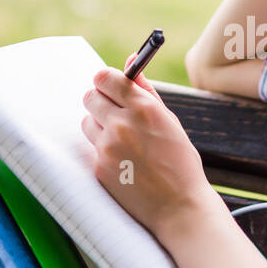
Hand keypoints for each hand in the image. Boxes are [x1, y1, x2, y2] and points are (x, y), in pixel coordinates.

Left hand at [79, 54, 214, 244]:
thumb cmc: (180, 162)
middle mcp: (122, 124)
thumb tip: (130, 60)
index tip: (110, 86)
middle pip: (90, 96)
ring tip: (122, 141)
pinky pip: (92, 148)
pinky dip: (103, 150)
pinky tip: (124, 162)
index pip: (105, 77)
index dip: (106, 80)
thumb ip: (146, 90)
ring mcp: (108, 147)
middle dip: (100, 101)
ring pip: (87, 122)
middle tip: (114, 112)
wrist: (179, 207)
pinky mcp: (99, 167)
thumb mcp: (169, 121)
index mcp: (143, 108)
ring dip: (99, 126)